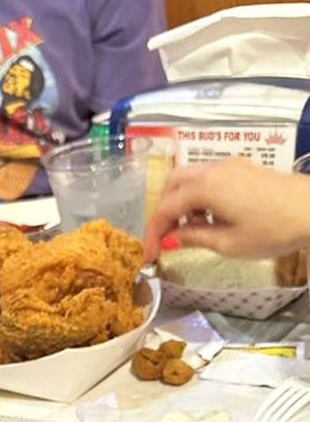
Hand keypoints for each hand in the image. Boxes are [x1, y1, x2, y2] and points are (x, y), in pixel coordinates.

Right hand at [144, 156, 309, 260]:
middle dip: (163, 212)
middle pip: (172, 185)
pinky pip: (208, 178)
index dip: (153, 233)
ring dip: (180, 203)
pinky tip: (208, 219)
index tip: (150, 256)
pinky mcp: (242, 168)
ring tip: (187, 232)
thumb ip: (194, 238)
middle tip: (164, 239)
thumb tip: (171, 239)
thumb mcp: (228, 243)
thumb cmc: (272, 230)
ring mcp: (228, 165)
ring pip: (190, 178)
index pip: (165, 209)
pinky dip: (198, 196)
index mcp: (204, 187)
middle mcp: (212, 169)